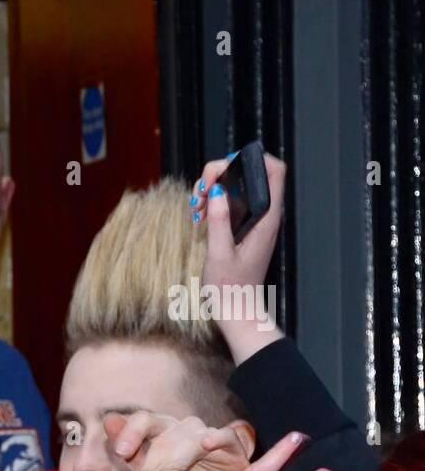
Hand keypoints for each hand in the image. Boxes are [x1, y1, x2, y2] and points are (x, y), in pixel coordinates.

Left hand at [105, 410, 252, 470]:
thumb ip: (131, 451)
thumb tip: (109, 419)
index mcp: (157, 433)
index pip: (140, 421)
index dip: (129, 431)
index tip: (120, 452)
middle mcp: (179, 429)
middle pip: (159, 422)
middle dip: (145, 445)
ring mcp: (205, 434)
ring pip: (188, 432)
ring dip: (176, 458)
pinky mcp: (231, 446)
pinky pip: (225, 435)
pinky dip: (216, 437)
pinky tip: (206, 444)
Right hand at [193, 149, 286, 362]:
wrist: (236, 310)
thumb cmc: (230, 288)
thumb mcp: (219, 254)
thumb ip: (219, 221)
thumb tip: (215, 189)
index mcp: (267, 218)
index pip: (273, 170)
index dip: (251, 159)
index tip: (223, 170)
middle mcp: (265, 215)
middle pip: (250, 173)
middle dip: (221, 174)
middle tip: (200, 193)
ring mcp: (255, 220)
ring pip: (237, 186)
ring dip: (213, 189)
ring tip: (196, 207)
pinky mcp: (244, 228)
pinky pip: (231, 202)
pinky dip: (213, 202)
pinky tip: (200, 217)